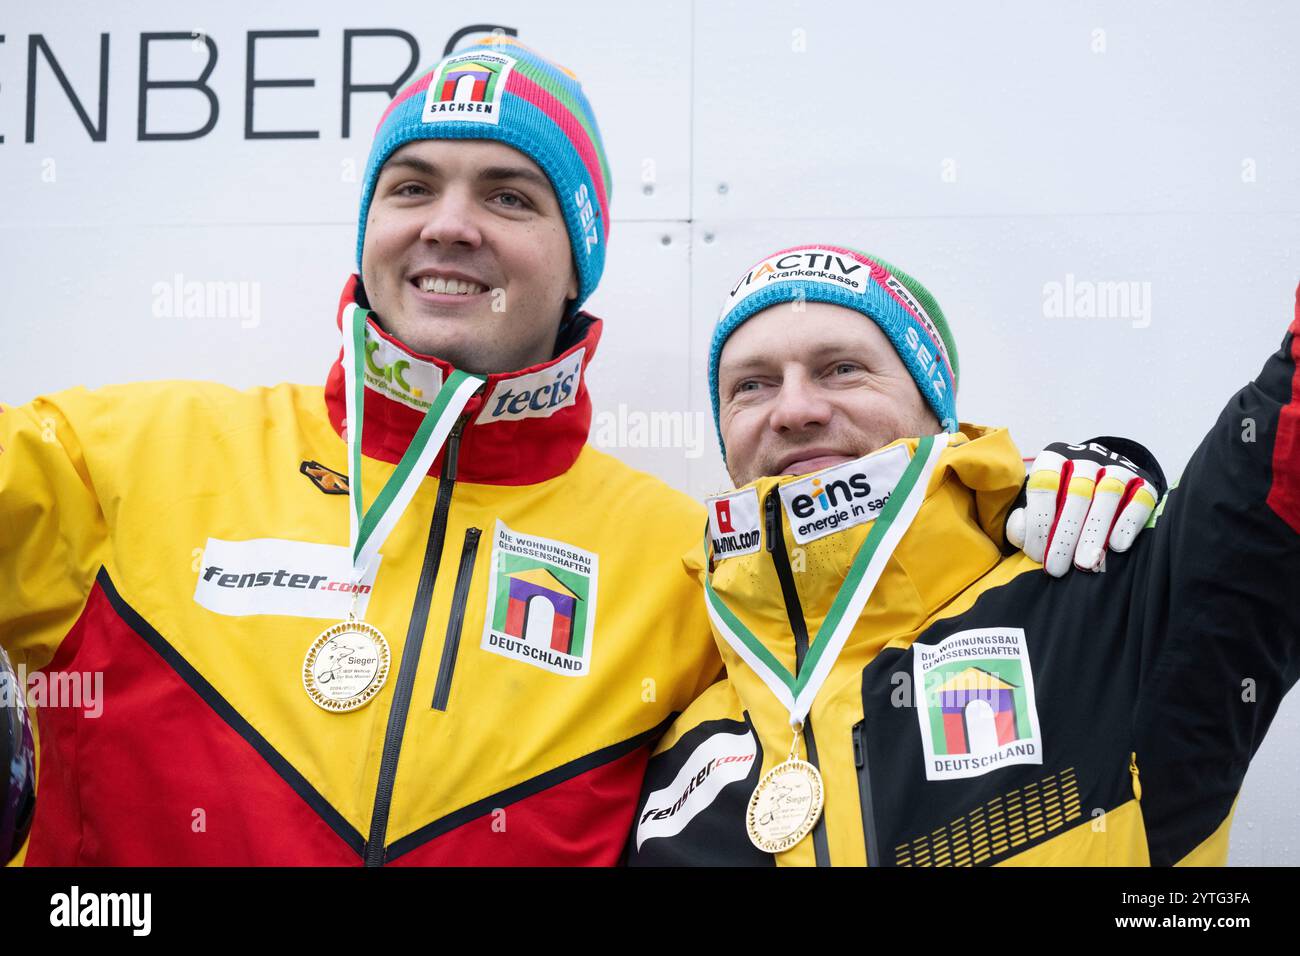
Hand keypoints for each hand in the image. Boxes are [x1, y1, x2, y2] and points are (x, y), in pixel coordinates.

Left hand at [1006, 438, 1165, 576]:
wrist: (1102, 482)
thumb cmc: (1059, 502)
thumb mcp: (1036, 507)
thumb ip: (1023, 521)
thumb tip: (1022, 534)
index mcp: (1053, 458)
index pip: (1043, 486)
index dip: (1039, 523)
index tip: (1037, 555)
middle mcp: (1085, 458)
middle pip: (1077, 494)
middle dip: (1065, 535)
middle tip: (1057, 568)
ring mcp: (1117, 467)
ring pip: (1108, 495)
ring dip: (1095, 532)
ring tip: (1086, 563)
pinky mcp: (1144, 480)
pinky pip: (1140, 499)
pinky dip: (1128, 522)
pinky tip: (1117, 546)